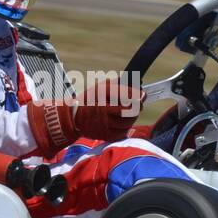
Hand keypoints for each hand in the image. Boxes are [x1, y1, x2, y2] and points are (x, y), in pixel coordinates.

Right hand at [27, 79, 144, 153]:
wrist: (73, 118)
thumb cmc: (89, 100)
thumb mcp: (100, 87)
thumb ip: (117, 84)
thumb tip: (133, 83)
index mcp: (103, 96)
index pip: (127, 96)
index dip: (138, 96)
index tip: (143, 95)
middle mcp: (104, 109)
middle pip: (130, 110)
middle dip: (137, 107)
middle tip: (140, 104)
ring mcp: (105, 124)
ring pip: (128, 122)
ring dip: (133, 117)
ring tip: (132, 113)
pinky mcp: (105, 135)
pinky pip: (122, 133)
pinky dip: (127, 128)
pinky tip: (125, 123)